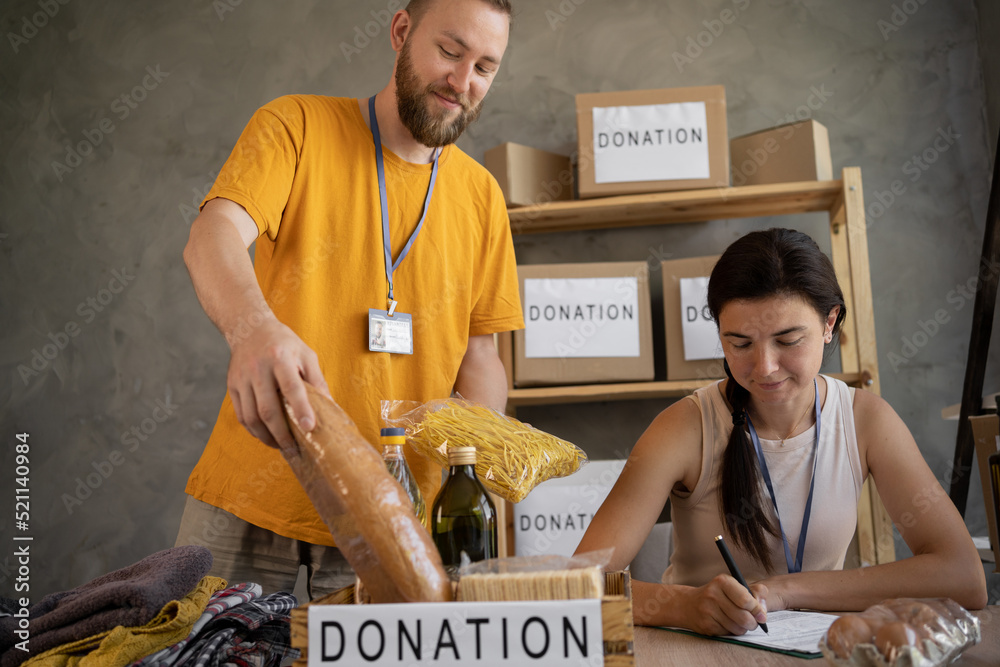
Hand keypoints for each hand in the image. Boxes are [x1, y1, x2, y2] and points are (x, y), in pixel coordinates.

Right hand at [226, 316, 329, 450]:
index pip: (291, 387)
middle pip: (268, 409)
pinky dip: (253, 430)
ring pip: (251, 417)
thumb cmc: (283, 343)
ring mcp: (242, 378)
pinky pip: (241, 415)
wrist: (249, 328)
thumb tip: (330, 407)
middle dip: (281, 434)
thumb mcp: (306, 354)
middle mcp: (258, 368)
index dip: (301, 409)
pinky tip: (265, 435)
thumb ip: (317, 380)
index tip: (309, 427)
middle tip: (294, 449)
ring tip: (280, 446)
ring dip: (266, 436)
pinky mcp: (232, 386)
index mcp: (280, 358)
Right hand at [679, 574, 768, 635]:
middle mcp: (713, 595)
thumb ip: (755, 592)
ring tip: (738, 622)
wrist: (688, 604)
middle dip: (753, 623)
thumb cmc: (718, 594)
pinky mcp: (706, 625)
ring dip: (742, 629)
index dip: (757, 610)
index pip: (746, 600)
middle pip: (744, 617)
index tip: (761, 615)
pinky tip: (726, 624)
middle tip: (752, 622)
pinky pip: (728, 634)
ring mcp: (708, 611)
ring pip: (737, 628)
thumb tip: (763, 611)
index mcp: (722, 582)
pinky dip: (731, 632)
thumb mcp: (734, 586)